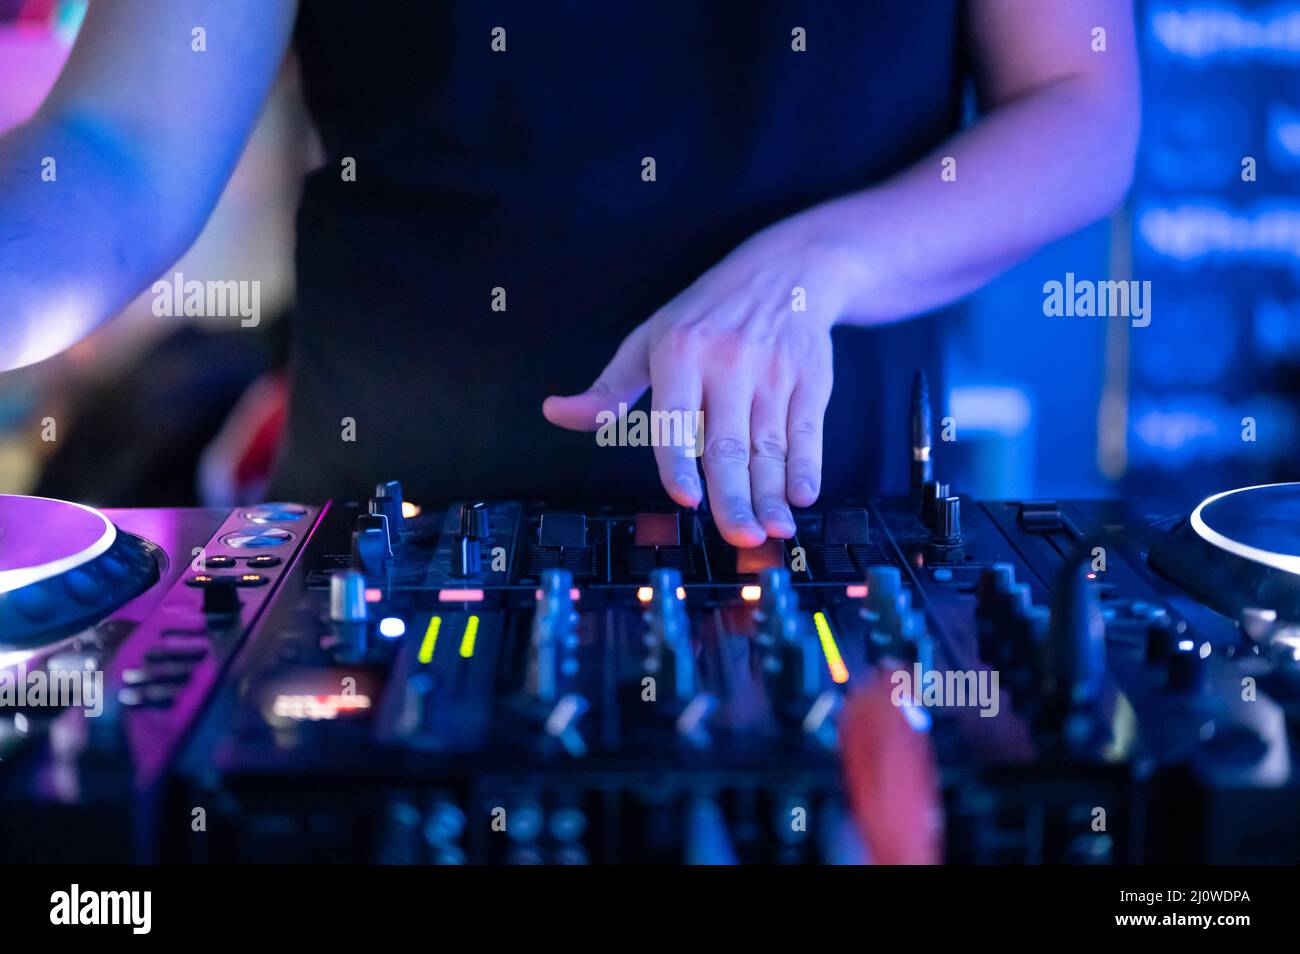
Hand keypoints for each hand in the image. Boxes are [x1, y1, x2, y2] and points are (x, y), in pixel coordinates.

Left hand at [543, 220, 845, 546]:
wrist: (787, 270)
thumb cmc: (707, 315)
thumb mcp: (650, 340)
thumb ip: (610, 388)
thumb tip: (557, 413)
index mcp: (680, 355)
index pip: (676, 418)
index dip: (680, 461)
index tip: (687, 499)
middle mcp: (728, 363)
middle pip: (729, 443)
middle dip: (736, 497)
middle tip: (740, 538)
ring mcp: (773, 372)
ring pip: (770, 445)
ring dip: (773, 493)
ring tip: (772, 530)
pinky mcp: (811, 379)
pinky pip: (806, 431)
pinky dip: (806, 466)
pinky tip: (801, 496)